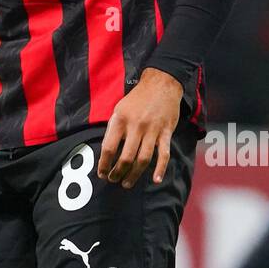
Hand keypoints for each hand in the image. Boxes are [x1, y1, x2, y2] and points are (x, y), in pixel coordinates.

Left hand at [98, 68, 182, 189]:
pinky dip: (160, 169)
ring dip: (134, 175)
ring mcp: (152, 130)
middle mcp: (136, 126)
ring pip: (143, 159)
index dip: (104, 163)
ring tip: (127, 183)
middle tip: (114, 180)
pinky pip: (163, 154)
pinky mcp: (166, 132)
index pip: (109, 147)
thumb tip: (107, 152)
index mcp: (120, 119)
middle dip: (118, 172)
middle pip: (126, 157)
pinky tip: (155, 179)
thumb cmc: (137, 98)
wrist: (161, 84)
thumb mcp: (119, 108)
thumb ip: (114, 129)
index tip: (102, 173)